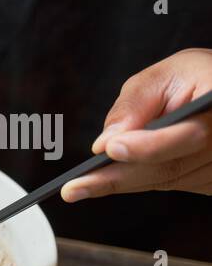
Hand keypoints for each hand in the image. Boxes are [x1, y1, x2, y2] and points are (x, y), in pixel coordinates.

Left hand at [63, 48, 211, 201]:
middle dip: (119, 177)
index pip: (190, 134)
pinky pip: (172, 184)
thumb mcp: (162, 77)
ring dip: (124, 182)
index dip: (149, 145)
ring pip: (169, 180)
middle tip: (74, 188)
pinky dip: (139, 180)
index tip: (110, 149)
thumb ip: (134, 106)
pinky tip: (110, 180)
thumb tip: (104, 143)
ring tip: (79, 188)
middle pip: (173, 166)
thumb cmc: (192, 77)